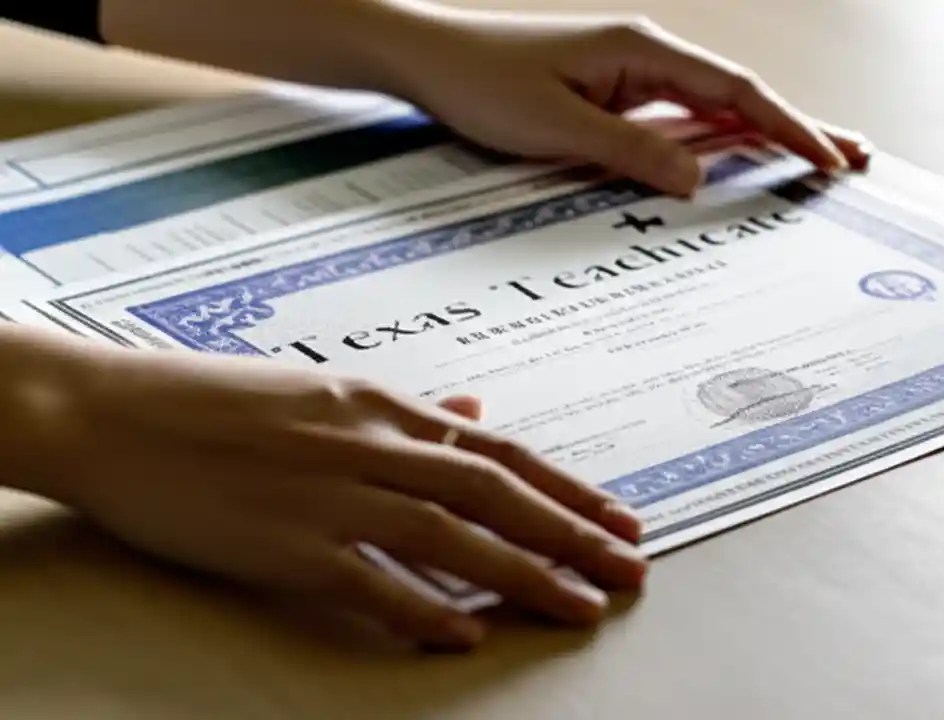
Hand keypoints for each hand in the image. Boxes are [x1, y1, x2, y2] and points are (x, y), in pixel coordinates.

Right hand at [3, 328, 645, 650]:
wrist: (113, 412)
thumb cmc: (215, 402)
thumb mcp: (323, 390)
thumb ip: (408, 410)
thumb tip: (474, 410)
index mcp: (382, 408)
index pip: (499, 451)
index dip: (568, 487)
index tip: (620, 517)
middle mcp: (371, 446)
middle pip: (495, 494)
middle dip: (573, 534)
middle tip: (631, 567)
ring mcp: (330, 494)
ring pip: (452, 537)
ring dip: (525, 574)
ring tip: (581, 605)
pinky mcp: (284, 543)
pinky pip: (368, 581)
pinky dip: (422, 608)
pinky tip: (465, 633)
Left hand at [104, 0, 870, 194]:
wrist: (426, 58)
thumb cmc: (482, 82)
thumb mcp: (557, 127)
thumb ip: (632, 155)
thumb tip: (697, 184)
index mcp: (642, 51)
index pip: (735, 92)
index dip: (787, 128)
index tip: (827, 160)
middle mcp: (646, 57)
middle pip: (740, 96)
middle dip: (797, 127)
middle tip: (852, 159)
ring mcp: (632, 76)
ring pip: (715, 110)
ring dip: (764, 137)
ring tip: (816, 162)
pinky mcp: (613, 96)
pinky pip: (679, 122)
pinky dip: (717, 143)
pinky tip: (739, 163)